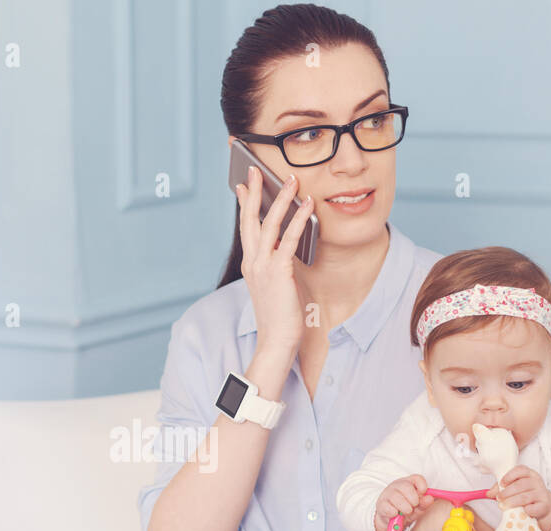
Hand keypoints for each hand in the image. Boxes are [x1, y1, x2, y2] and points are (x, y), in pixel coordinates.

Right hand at [235, 162, 315, 357]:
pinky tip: (308, 205)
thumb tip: (287, 247)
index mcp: (250, 265)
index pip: (245, 228)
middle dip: (252, 192)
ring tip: (291, 180)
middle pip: (249, 219)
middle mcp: (252, 262)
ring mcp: (263, 266)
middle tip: (255, 169)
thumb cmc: (280, 317)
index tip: (242, 185)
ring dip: (280, 199)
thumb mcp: (276, 285)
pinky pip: (289, 239)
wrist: (277, 341)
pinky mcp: (279, 272)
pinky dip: (299, 219)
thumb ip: (278, 265)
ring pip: (268, 224)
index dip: (244, 204)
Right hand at [373, 474, 435, 530]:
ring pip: (396, 497)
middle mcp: (397, 486)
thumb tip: (430, 498)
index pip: (417, 478)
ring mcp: (387, 494)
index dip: (422, 486)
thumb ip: (423, 504)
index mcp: (408, 483)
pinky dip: (394, 512)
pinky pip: (388, 507)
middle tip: (414, 506)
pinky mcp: (381, 504)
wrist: (390, 521)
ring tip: (407, 512)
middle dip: (413, 499)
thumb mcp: (417, 508)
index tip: (423, 494)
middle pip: (406, 486)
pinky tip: (395, 514)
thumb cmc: (405, 510)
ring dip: (404, 507)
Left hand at [488, 466, 550, 530]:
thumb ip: (500, 488)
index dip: (509, 476)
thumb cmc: (524, 494)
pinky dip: (526, 510)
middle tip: (498, 498)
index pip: (520, 470)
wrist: (542, 505)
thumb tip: (488, 493)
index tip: (501, 483)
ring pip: (525, 497)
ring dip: (511, 502)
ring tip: (502, 506)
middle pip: (521, 484)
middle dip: (507, 492)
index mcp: (529, 474)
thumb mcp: (513, 487)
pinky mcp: (544, 505)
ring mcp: (542, 493)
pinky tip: (521, 512)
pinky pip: (534, 508)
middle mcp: (537, 482)